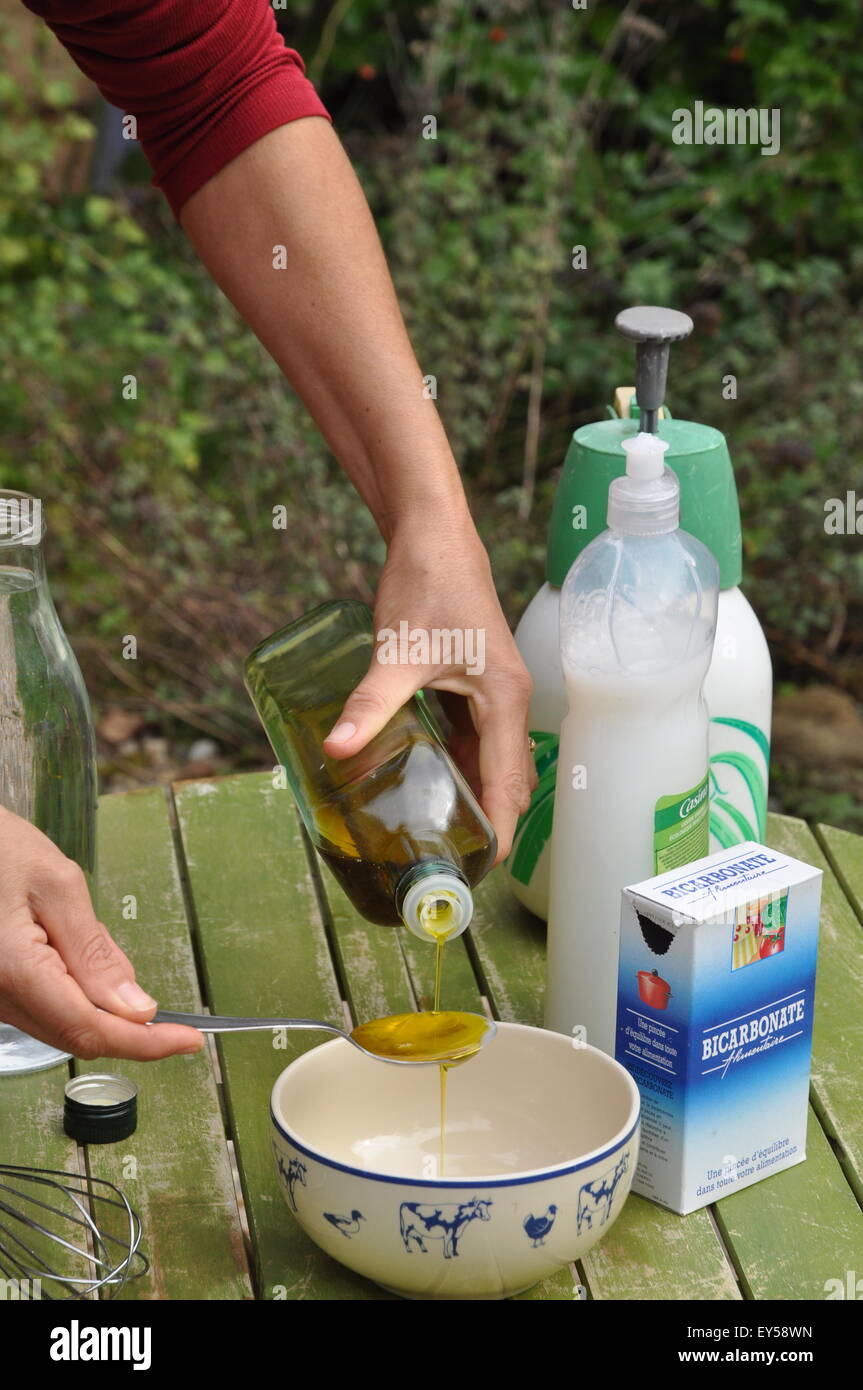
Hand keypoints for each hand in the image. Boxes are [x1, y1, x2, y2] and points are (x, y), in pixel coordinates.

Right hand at [0, 808, 203, 1059]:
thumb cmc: (0, 850)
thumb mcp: (59, 886)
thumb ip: (96, 951)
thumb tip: (136, 1007)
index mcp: (15, 971)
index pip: (91, 1029)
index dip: (145, 1042)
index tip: (189, 1039)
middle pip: (78, 1035)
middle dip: (129, 1022)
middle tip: (165, 999)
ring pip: (64, 1024)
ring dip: (102, 1002)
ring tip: (93, 935)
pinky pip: (48, 1006)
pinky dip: (78, 991)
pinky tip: (75, 944)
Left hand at [324, 519, 535, 862]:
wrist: (433, 533)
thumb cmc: (428, 581)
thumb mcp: (397, 649)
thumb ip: (370, 701)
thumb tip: (338, 749)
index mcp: (504, 698)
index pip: (507, 783)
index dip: (499, 831)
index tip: (478, 870)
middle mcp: (509, 700)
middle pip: (506, 779)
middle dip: (486, 822)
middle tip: (449, 862)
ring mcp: (495, 693)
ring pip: (491, 761)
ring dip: (473, 796)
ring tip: (439, 835)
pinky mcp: (477, 684)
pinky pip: (475, 739)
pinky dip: (459, 767)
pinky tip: (428, 782)